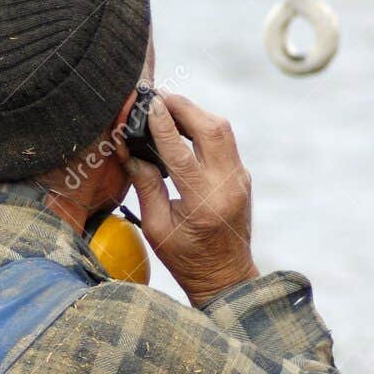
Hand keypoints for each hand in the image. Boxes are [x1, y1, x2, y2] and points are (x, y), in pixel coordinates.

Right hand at [122, 93, 258, 307]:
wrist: (225, 276)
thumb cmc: (186, 259)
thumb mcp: (157, 228)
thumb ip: (146, 186)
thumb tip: (131, 152)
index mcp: (203, 204)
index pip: (181, 154)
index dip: (163, 126)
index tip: (150, 104)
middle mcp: (227, 187)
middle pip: (212, 129)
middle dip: (184, 107)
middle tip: (158, 97)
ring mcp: (240, 179)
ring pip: (222, 129)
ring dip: (195, 113)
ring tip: (168, 107)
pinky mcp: (241, 176)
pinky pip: (225, 141)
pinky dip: (203, 127)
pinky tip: (184, 126)